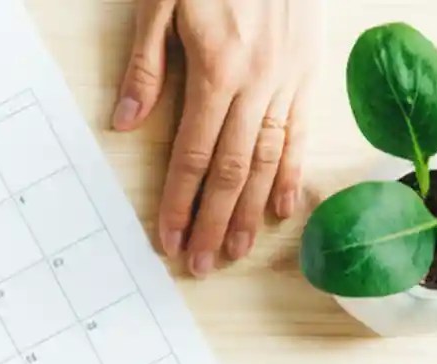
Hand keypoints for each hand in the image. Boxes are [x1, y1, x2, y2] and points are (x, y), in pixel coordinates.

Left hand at [112, 0, 323, 275]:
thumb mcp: (160, 1)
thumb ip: (146, 63)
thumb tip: (127, 122)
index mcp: (218, 69)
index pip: (194, 155)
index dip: (179, 202)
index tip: (167, 238)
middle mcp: (258, 83)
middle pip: (232, 170)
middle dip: (212, 222)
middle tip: (198, 265)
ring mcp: (289, 79)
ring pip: (268, 160)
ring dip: (249, 212)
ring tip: (233, 251)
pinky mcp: (309, 71)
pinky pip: (300, 133)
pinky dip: (290, 175)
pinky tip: (280, 210)